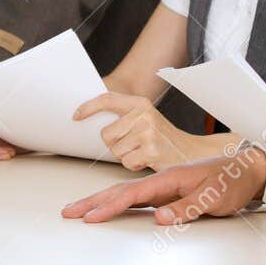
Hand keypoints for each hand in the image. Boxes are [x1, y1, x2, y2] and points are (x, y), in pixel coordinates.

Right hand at [61, 146, 265, 224]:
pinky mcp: (166, 194)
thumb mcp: (214, 197)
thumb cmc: (232, 182)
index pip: (133, 194)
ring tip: (79, 211)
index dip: (110, 206)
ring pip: (124, 195)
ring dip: (100, 202)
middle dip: (92, 202)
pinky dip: (116, 204)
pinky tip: (107, 209)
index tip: (90, 217)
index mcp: (169, 179)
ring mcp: (162, 187)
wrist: (247, 171)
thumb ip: (187, 207)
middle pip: (120, 192)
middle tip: (68, 212)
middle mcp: (161, 181)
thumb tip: (158, 217)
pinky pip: (135, 199)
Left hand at [74, 92, 196, 171]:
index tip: (76, 116)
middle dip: (115, 144)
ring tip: (142, 151)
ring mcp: (148, 133)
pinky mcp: (151, 152)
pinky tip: (147, 160)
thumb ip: (122, 115)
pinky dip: (133, 165)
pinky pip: (126, 162)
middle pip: (106, 134)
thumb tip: (86, 116)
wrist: (189, 151)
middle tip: (133, 144)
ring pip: (115, 151)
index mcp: (140, 103)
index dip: (88, 107)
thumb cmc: (161, 137)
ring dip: (125, 156)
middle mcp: (144, 115)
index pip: (107, 99)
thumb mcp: (144, 117)